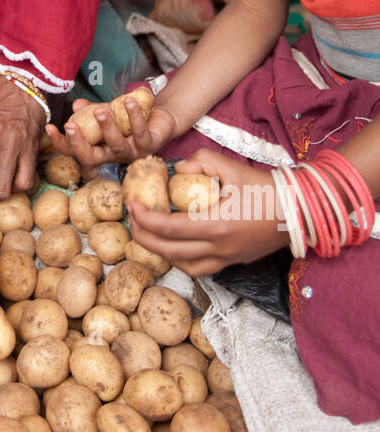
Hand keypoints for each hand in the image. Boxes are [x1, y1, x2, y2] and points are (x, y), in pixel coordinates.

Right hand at [46, 98, 176, 173]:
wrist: (158, 118)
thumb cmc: (128, 119)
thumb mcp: (106, 112)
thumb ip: (90, 111)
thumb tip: (76, 104)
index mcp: (99, 150)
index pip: (74, 151)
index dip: (60, 143)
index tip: (49, 128)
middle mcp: (112, 156)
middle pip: (90, 157)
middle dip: (78, 143)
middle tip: (70, 126)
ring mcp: (131, 153)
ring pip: (116, 145)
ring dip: (107, 127)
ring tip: (100, 111)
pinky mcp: (149, 145)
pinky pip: (140, 132)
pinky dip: (134, 116)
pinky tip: (128, 102)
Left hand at [126, 148, 286, 276]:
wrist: (299, 210)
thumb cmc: (266, 188)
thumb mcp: (231, 167)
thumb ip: (201, 162)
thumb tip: (178, 169)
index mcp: (217, 225)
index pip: (169, 228)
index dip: (145, 219)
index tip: (131, 206)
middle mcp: (219, 248)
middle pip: (170, 251)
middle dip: (144, 237)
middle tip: (132, 220)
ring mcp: (227, 259)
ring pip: (184, 265)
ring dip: (161, 252)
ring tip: (148, 234)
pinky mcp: (234, 262)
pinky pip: (200, 269)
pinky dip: (181, 260)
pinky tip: (174, 246)